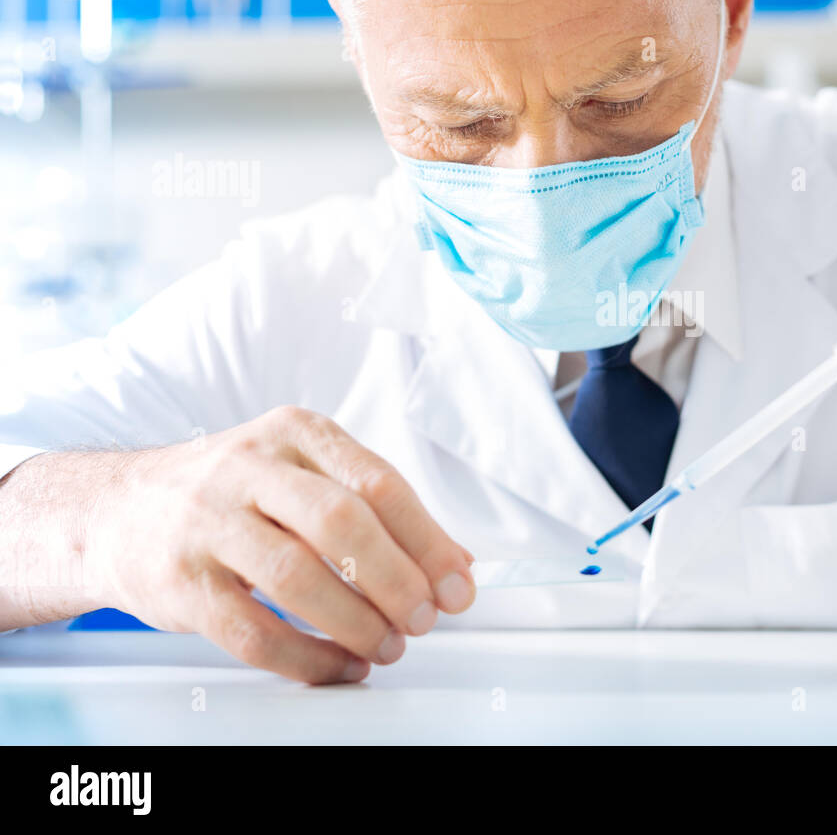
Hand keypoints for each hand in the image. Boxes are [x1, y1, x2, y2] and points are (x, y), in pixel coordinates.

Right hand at [81, 406, 475, 682]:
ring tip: (388, 646)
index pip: (379, 483)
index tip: (458, 585)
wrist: (116, 511)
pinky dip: (307, 658)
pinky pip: (252, 632)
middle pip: (342, 524)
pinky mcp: (178, 581)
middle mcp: (249, 467)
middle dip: (397, 581)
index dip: (427, 542)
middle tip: (426, 619)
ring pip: (297, 578)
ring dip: (357, 623)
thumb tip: (454, 566)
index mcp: (295, 433)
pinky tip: (338, 666)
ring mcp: (206, 522)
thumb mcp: (301, 474)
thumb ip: (374, 511)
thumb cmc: (233, 496)